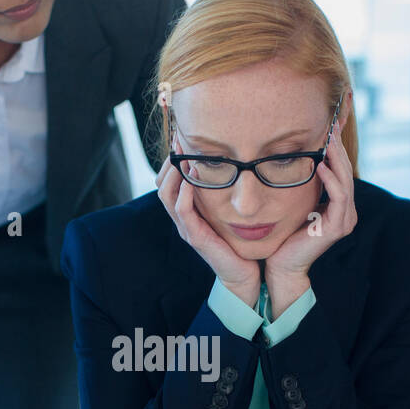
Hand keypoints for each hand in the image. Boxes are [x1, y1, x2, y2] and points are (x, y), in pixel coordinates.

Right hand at [156, 135, 260, 307]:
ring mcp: (187, 228)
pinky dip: (185, 192)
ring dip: (174, 172)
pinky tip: (193, 176)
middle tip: (180, 137)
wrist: (247, 273)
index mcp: (189, 211)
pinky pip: (183, 211)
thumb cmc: (242, 240)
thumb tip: (240, 158)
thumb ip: (230, 188)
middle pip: (162, 183)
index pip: (169, 179)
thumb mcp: (231, 209)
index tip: (183, 135)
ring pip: (167, 194)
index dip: (173, 158)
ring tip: (183, 152)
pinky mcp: (196, 238)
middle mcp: (183, 218)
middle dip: (169, 160)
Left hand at [263, 112, 356, 317]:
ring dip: (336, 158)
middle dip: (338, 146)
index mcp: (338, 204)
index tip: (329, 123)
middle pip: (346, 170)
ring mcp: (344, 220)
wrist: (280, 265)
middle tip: (331, 122)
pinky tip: (321, 164)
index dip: (336, 146)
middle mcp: (346, 211)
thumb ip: (301, 183)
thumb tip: (293, 154)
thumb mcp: (294, 201)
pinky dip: (331, 180)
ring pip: (345, 180)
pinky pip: (339, 198)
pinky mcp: (336, 228)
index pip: (340, 168)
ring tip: (327, 138)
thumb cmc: (284, 234)